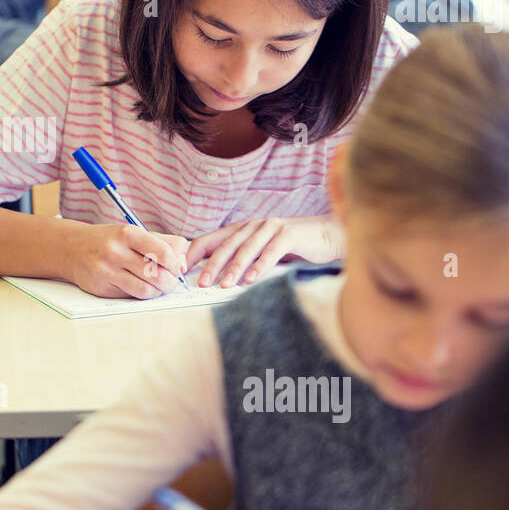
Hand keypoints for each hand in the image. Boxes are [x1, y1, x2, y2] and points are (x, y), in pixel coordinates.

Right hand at [65, 223, 189, 298]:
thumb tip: (183, 262)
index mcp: (127, 233)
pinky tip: (137, 285)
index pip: (163, 253)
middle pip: (157, 275)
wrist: (71, 248)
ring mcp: (106, 271)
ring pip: (146, 291)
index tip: (175, 267)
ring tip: (156, 286)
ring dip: (156, 292)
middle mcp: (115, 251)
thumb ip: (163, 243)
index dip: (175, 264)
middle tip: (169, 281)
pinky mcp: (101, 288)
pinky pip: (130, 297)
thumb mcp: (134, 232)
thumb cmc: (108, 240)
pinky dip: (139, 294)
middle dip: (169, 282)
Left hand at [186, 214, 343, 288]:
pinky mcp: (289, 234)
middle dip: (211, 265)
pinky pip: (271, 251)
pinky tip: (251, 279)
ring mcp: (271, 228)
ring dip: (234, 268)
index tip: (181, 270)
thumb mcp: (260, 253)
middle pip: (226, 245)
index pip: (209, 240)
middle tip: (201, 282)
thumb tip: (212, 279)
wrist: (327, 237)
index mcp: (241, 230)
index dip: (193, 254)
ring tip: (224, 284)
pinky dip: (260, 265)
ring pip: (247, 248)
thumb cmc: (292, 248)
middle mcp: (253, 225)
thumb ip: (240, 260)